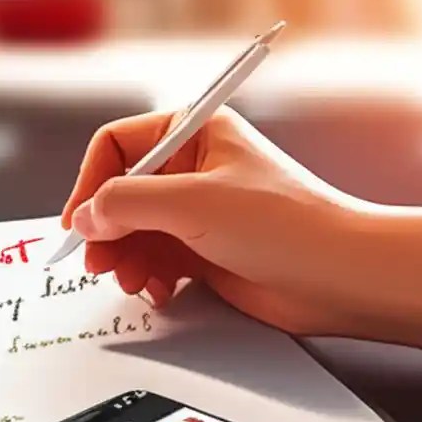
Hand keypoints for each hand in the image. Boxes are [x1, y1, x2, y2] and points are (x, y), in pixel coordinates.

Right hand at [61, 105, 361, 335]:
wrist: (341, 276)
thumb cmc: (288, 225)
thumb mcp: (193, 204)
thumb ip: (128, 203)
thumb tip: (86, 215)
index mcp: (195, 132)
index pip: (117, 146)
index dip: (91, 184)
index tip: (80, 222)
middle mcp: (194, 167)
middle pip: (120, 194)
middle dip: (106, 230)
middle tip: (98, 262)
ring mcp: (200, 211)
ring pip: (134, 231)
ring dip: (125, 258)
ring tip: (133, 280)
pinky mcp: (207, 250)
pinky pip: (155, 259)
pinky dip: (148, 275)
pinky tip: (158, 290)